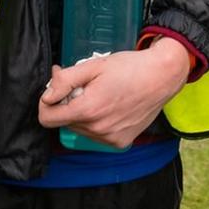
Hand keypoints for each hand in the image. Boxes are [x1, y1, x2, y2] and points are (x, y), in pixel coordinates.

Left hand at [36, 39, 192, 147]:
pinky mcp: (121, 142)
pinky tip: (113, 107)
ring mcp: (110, 139)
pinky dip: (99, 122)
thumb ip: (65, 81)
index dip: (47, 102)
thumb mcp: (93, 66)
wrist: (162, 76)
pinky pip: (98, 135)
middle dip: (69, 104)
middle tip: (86, 86)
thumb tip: (47, 95)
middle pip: (65, 122)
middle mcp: (98, 129)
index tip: (57, 90)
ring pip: (81, 129)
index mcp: (88, 110)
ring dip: (84, 114)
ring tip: (102, 95)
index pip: (47, 119)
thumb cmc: (129, 67)